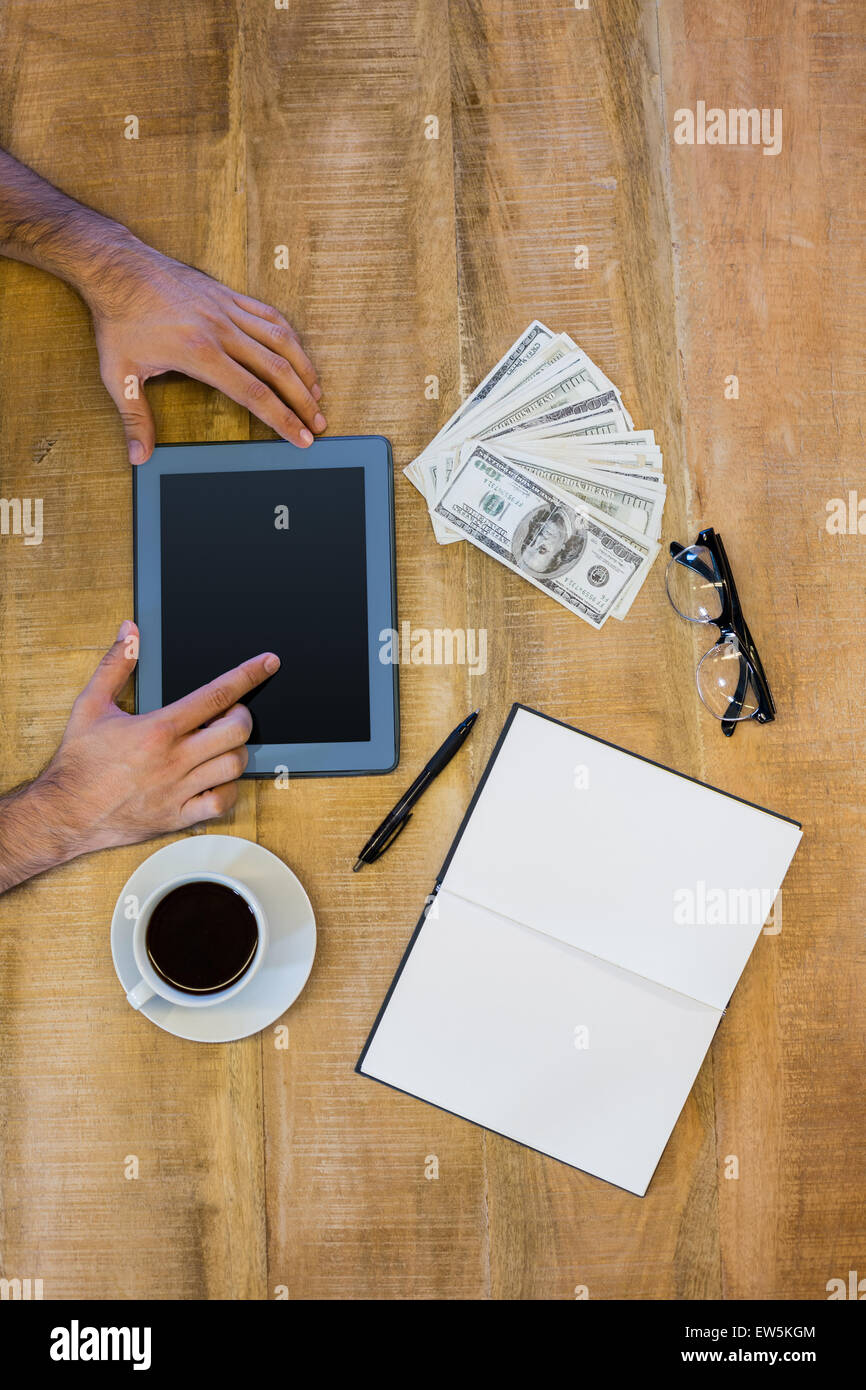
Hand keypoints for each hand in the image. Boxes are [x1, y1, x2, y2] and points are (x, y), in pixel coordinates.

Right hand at [1, 622, 277, 884]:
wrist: (63, 813)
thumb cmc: (77, 761)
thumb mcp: (91, 705)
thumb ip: (116, 665)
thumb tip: (130, 631)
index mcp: (158, 728)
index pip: (216, 694)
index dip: (249, 675)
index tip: (268, 663)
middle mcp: (174, 758)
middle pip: (236, 731)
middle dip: (242, 717)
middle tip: (230, 716)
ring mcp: (179, 789)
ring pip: (234, 766)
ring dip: (236, 752)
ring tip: (220, 747)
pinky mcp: (177, 816)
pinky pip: (221, 804)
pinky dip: (227, 790)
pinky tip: (215, 780)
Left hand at [87, 242, 325, 463]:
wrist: (117, 267)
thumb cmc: (117, 320)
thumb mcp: (119, 374)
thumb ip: (134, 418)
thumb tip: (140, 456)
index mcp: (200, 354)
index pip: (254, 394)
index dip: (282, 420)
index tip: (301, 438)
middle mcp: (221, 330)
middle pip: (277, 371)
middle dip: (302, 401)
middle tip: (318, 423)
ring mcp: (227, 310)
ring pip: (281, 341)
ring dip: (304, 369)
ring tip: (317, 394)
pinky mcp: (227, 295)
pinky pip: (269, 315)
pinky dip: (289, 336)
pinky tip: (297, 353)